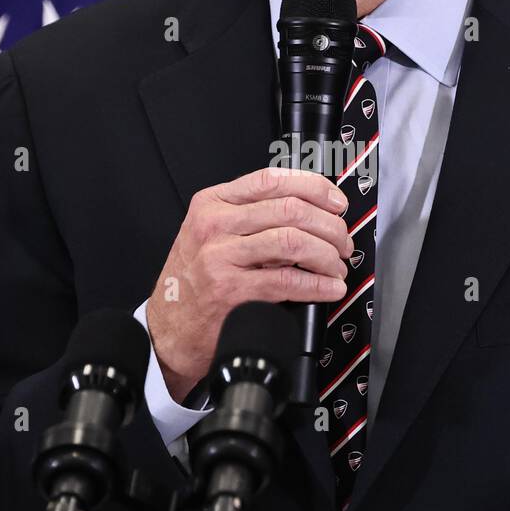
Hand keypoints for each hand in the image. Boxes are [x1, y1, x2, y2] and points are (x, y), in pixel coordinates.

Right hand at [147, 166, 351, 402]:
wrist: (167, 330)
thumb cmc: (193, 282)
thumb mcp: (210, 234)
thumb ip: (249, 216)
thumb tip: (310, 209)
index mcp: (212, 203)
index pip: (271, 180)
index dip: (314, 187)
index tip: (336, 202)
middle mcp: (214, 225)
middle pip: (290, 209)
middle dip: (329, 226)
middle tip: (342, 242)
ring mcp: (220, 257)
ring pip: (293, 241)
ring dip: (327, 254)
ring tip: (336, 267)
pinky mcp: (230, 291)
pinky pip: (288, 281)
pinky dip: (318, 284)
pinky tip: (330, 288)